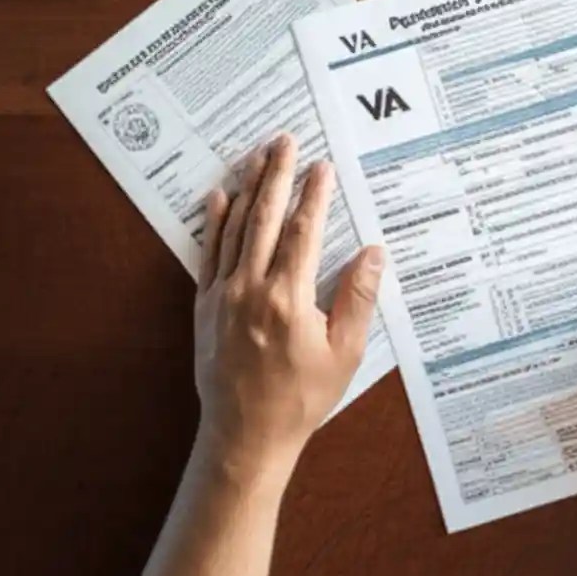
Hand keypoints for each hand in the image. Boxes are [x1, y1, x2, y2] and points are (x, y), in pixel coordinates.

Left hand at [193, 133, 384, 477]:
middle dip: (277, 175)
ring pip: (235, 229)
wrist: (246, 436)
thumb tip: (372, 253)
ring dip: (248, 189)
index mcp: (288, 298)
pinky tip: (219, 196)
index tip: (322, 165)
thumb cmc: (301, 398)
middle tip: (284, 139)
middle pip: (265, 218)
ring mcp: (222, 295)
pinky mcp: (204, 307)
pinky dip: (214, 222)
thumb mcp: (344, 353)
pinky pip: (207, 253)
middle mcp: (250, 288)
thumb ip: (357, 299)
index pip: (304, 232)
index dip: (314, 195)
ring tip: (257, 155)